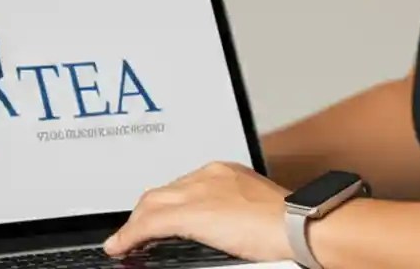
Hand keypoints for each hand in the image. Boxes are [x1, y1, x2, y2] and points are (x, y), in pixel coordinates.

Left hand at [103, 161, 293, 261]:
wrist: (299, 224)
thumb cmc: (290, 222)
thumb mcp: (258, 210)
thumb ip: (237, 213)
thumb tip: (231, 230)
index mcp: (226, 172)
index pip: (183, 186)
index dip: (166, 203)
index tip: (160, 217)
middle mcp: (209, 175)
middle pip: (162, 192)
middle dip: (146, 211)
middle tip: (135, 231)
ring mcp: (199, 192)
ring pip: (151, 204)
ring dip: (135, 223)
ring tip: (125, 241)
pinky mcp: (192, 213)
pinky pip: (149, 224)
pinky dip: (130, 236)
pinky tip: (121, 247)